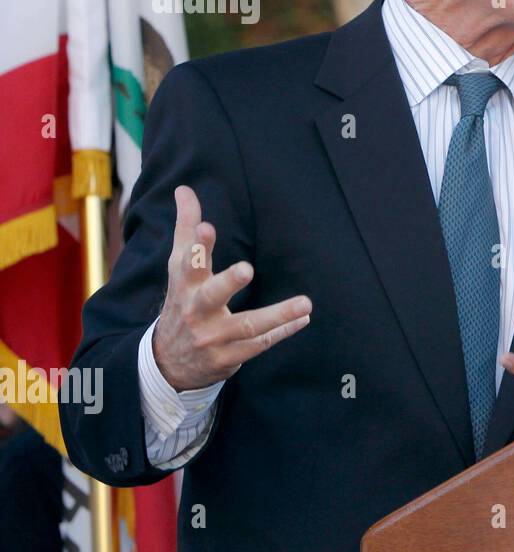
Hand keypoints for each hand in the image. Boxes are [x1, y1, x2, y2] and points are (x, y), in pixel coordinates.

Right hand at [152, 185, 312, 391]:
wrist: (169, 362)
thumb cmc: (183, 301)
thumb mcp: (179, 268)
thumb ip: (187, 229)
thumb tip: (184, 189)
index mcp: (184, 285)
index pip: (187, 263)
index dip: (196, 247)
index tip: (206, 228)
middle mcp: (196, 310)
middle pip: (210, 296)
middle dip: (228, 282)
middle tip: (247, 269)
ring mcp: (212, 337)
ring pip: (247, 326)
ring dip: (278, 315)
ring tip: (305, 304)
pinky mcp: (228, 358)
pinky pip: (259, 344)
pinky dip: (282, 331)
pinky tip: (303, 319)